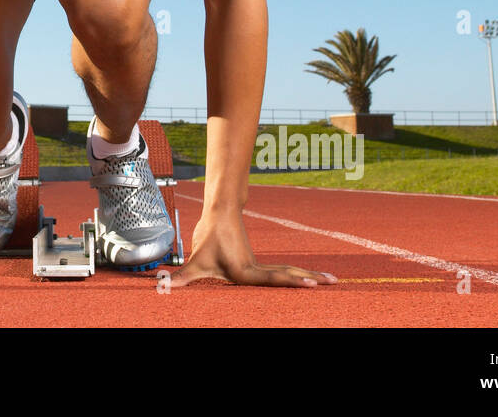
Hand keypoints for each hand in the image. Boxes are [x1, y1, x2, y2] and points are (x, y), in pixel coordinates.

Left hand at [168, 207, 337, 288]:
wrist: (218, 213)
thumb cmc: (209, 236)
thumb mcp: (195, 261)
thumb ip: (182, 276)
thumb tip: (163, 284)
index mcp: (246, 272)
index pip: (273, 279)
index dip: (293, 281)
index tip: (312, 283)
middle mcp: (256, 270)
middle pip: (288, 274)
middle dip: (311, 279)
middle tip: (334, 282)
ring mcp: (260, 266)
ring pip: (288, 271)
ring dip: (309, 275)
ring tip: (331, 280)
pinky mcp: (258, 264)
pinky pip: (282, 271)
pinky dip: (298, 275)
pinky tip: (310, 278)